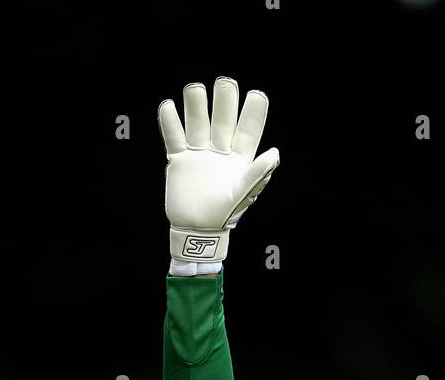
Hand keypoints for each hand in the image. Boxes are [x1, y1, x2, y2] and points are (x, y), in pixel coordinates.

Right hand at [158, 75, 278, 263]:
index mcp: (239, 159)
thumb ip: (257, 174)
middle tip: (225, 83)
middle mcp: (220, 151)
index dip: (253, 112)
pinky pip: (174, 136)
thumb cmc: (222, 216)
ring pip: (197, 122)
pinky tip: (168, 106)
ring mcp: (199, 153)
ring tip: (195, 90)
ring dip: (196, 105)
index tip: (257, 95)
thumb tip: (275, 153)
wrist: (195, 232)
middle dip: (224, 101)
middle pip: (222, 119)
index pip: (248, 130)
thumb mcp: (242, 196)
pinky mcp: (179, 159)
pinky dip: (169, 121)